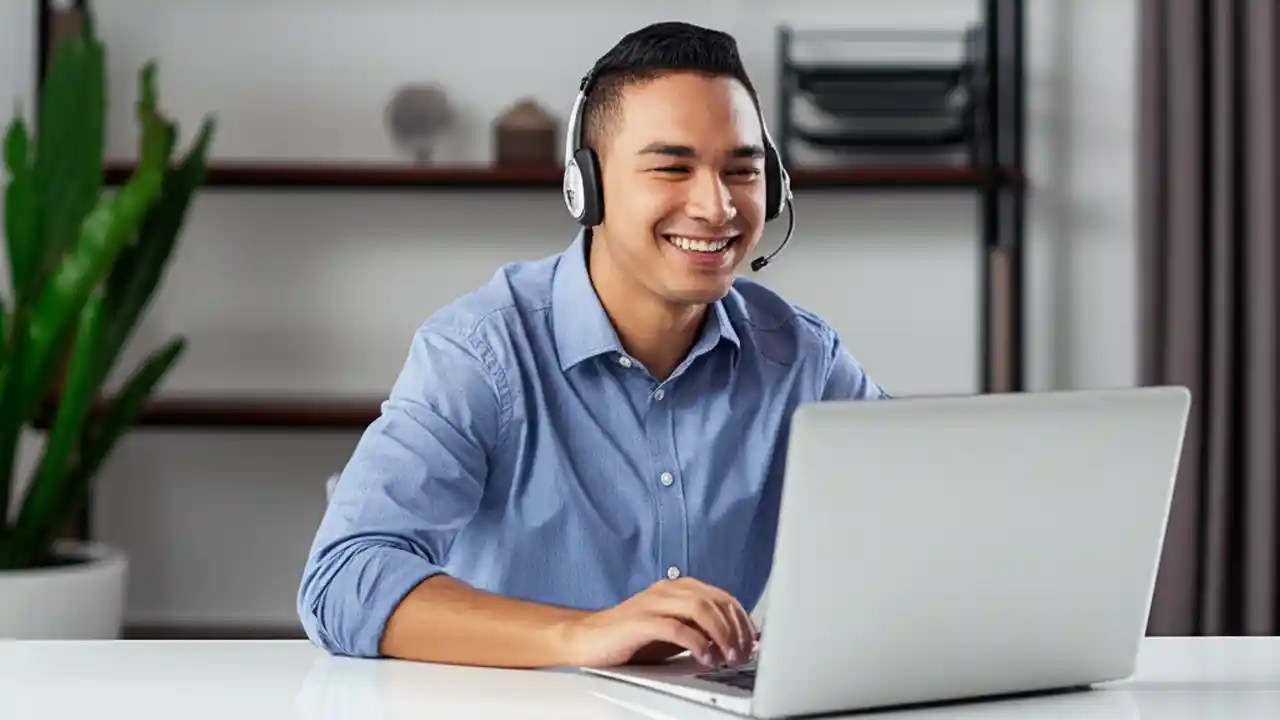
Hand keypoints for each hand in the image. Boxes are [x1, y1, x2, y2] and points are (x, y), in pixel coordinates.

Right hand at [556, 577, 756, 667]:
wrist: (588, 639)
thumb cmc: (632, 638)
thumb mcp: (675, 632)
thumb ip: (701, 631)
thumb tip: (736, 644)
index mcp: (679, 588)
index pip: (723, 597)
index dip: (742, 620)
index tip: (753, 643)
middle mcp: (668, 590)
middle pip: (715, 601)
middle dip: (736, 630)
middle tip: (743, 655)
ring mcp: (654, 603)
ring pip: (700, 608)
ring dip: (721, 634)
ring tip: (728, 657)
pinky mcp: (640, 621)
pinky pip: (676, 626)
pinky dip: (696, 642)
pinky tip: (705, 657)